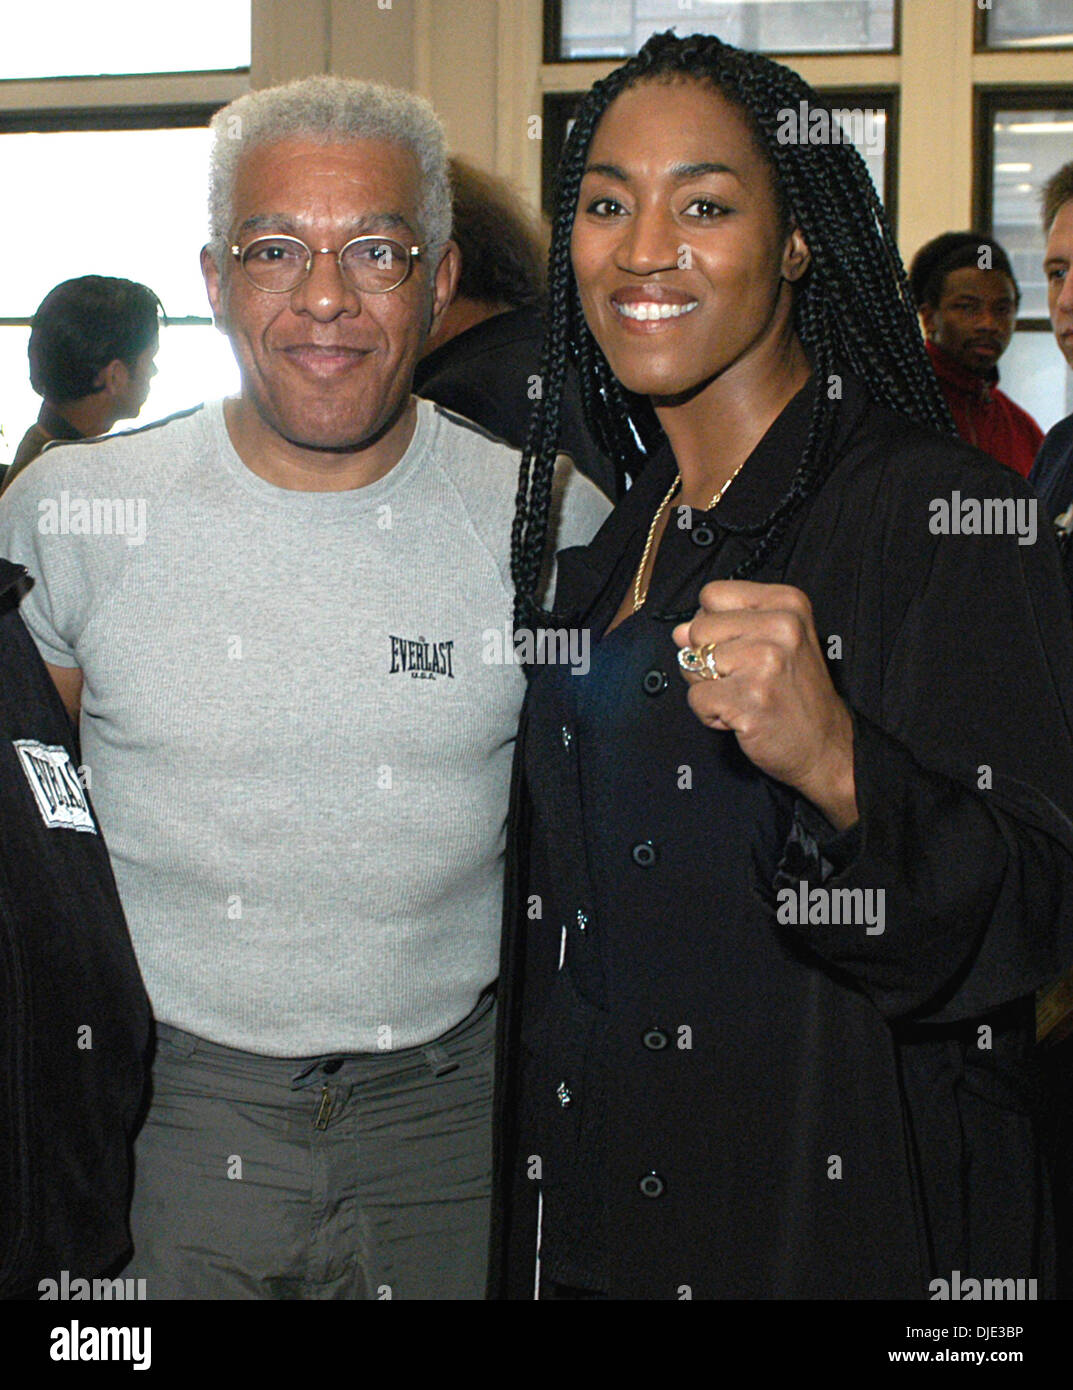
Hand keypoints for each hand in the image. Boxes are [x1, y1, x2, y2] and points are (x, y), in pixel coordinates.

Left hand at [672, 580, 857, 829]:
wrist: (825, 744)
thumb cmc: (795, 693)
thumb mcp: (773, 642)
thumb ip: (725, 627)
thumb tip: (678, 632)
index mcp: (786, 603)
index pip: (712, 594)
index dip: (713, 624)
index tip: (739, 646)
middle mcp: (780, 626)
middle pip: (697, 629)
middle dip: (706, 658)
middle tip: (741, 678)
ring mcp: (765, 662)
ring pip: (692, 663)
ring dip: (708, 687)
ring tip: (743, 697)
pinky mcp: (750, 698)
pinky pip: (696, 698)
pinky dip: (709, 714)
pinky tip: (740, 716)